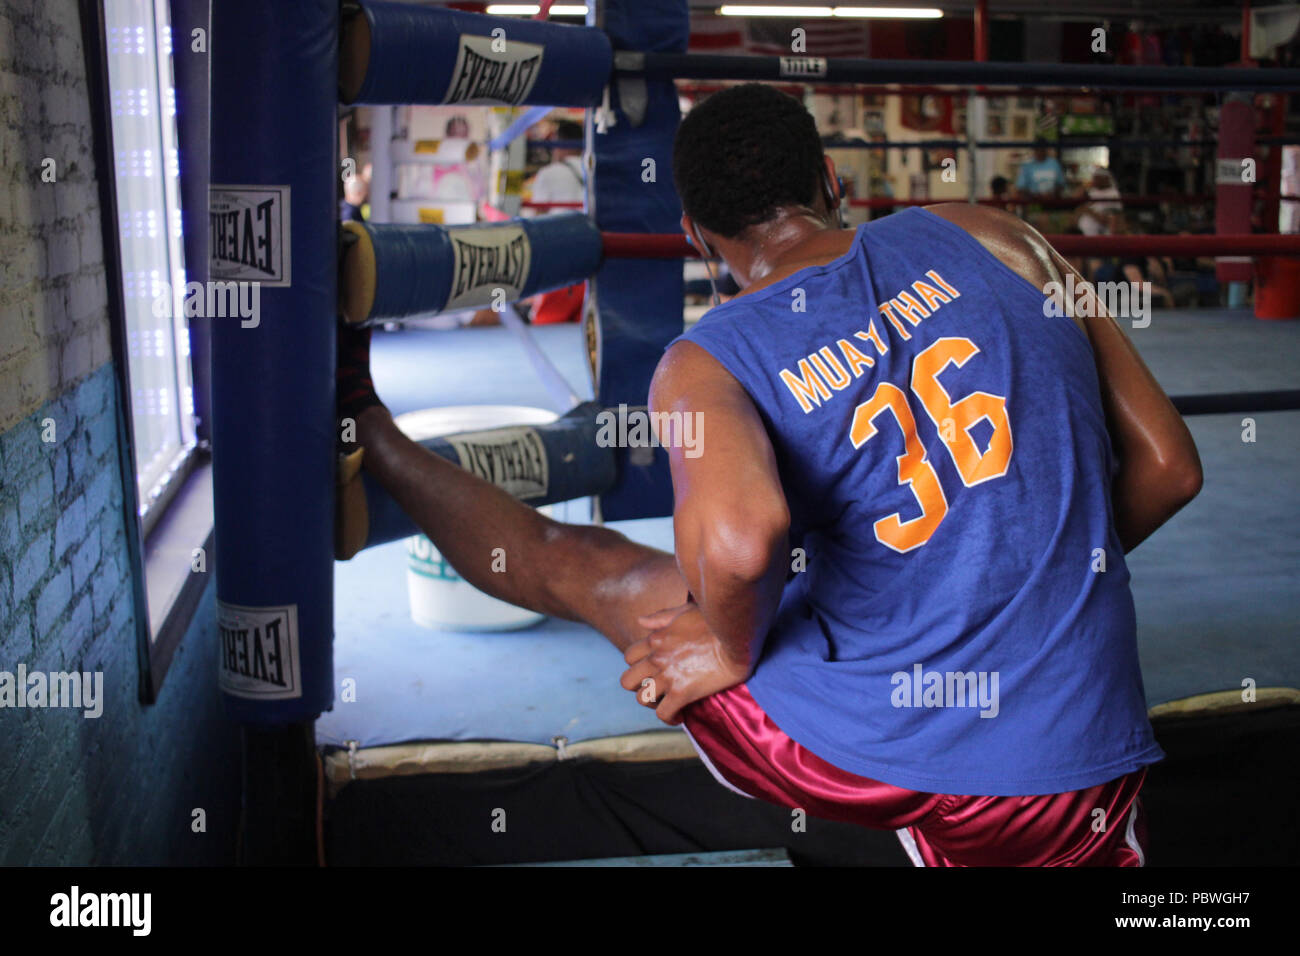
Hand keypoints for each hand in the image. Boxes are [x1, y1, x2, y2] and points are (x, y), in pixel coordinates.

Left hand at [619, 600, 749, 725]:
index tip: (653, 671)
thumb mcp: (685, 610)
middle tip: (656, 689)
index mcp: (656, 639)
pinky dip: (670, 718)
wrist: (736, 635)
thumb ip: (661, 617)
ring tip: (668, 702)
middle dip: (638, 687)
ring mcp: (668, 676)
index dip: (637, 666)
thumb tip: (641, 621)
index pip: (629, 656)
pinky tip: (681, 714)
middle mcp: (657, 658)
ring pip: (642, 699)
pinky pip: (664, 713)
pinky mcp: (683, 692)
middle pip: (628, 681)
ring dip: (653, 704)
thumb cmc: (715, 619)